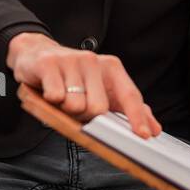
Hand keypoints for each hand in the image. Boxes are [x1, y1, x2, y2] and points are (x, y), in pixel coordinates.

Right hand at [6, 32, 161, 137]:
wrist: (37, 53)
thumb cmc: (73, 78)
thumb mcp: (102, 90)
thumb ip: (128, 108)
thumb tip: (153, 129)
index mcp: (111, 67)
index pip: (129, 94)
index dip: (137, 117)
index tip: (143, 135)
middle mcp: (93, 61)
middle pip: (98, 109)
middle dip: (85, 115)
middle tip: (76, 106)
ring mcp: (70, 61)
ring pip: (75, 105)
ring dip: (66, 108)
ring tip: (61, 96)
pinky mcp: (49, 64)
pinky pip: (55, 97)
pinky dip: (51, 100)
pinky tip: (49, 91)